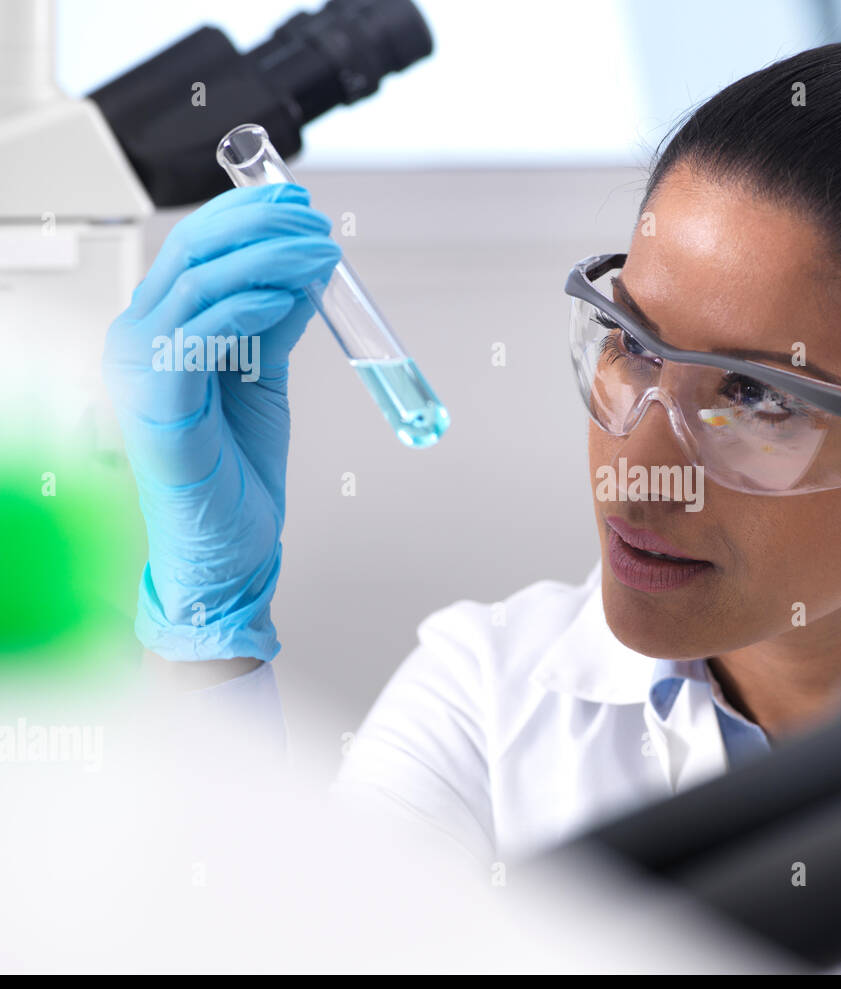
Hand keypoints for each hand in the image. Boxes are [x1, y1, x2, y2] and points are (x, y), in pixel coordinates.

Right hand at [103, 183, 341, 660]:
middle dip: (259, 225)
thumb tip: (302, 274)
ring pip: (199, 283)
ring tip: (319, 252)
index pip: (194, 250)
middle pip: (193, 253)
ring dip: (266, 258)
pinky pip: (199, 334)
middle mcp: (137, 340)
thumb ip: (272, 324)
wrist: (228, 546)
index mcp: (157, 330)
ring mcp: (139, 369)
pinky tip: (288, 295)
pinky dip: (246, 306)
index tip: (299, 204)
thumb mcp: (263, 377)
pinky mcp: (157, 401)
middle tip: (314, 217)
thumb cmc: (235, 469)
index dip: (246, 218)